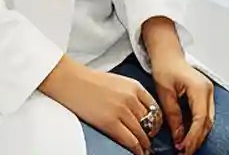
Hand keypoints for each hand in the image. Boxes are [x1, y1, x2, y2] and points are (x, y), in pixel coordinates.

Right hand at [39, 56, 159, 154]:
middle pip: (149, 122)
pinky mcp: (110, 123)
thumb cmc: (90, 81)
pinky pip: (130, 140)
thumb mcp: (118, 81)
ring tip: (143, 150)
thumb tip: (139, 112)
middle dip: (150, 135)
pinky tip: (137, 152)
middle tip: (149, 142)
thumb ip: (131, 94)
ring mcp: (121, 111)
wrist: (72, 81)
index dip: (156, 122)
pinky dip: (136, 149)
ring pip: (141, 133)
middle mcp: (131, 98)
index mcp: (135, 87)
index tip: (154, 129)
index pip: (154, 108)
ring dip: (144, 144)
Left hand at [151, 54, 215, 154]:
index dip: (192, 137)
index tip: (183, 148)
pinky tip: (189, 137)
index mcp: (200, 88)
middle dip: (196, 140)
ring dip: (198, 136)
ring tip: (186, 148)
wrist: (167, 54)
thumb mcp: (165, 94)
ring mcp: (209, 93)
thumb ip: (173, 116)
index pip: (200, 119)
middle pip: (207, 122)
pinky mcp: (205, 96)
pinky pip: (206, 116)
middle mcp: (208, 91)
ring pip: (208, 121)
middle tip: (184, 153)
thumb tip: (178, 138)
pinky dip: (199, 128)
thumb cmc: (165, 67)